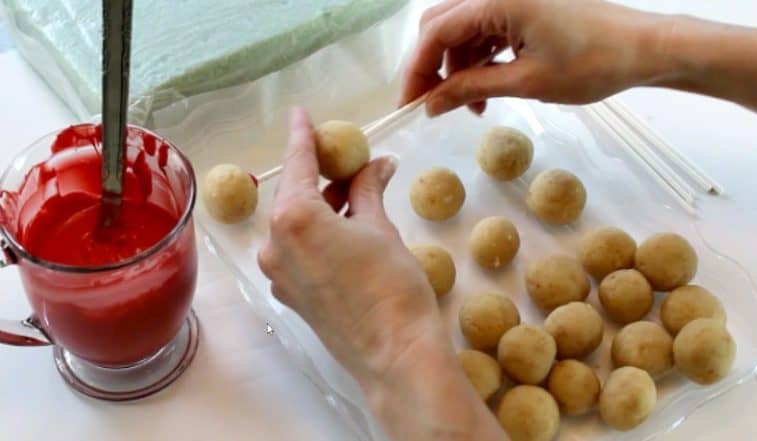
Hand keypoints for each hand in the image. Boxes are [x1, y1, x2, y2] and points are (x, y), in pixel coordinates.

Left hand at [258, 109, 506, 439]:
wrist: (394, 356)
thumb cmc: (393, 287)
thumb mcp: (381, 228)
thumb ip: (368, 190)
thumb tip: (375, 165)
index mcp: (294, 218)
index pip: (298, 163)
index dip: (303, 135)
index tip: (302, 114)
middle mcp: (275, 244)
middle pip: (295, 194)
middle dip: (320, 173)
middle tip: (347, 157)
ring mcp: (278, 273)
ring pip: (296, 223)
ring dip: (322, 204)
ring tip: (356, 192)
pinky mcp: (290, 294)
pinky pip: (298, 249)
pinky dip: (318, 232)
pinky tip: (346, 227)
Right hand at [401, 0, 666, 115]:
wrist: (643, 49)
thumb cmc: (593, 63)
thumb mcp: (525, 82)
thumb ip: (470, 88)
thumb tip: (431, 104)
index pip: (436, 33)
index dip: (417, 72)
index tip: (410, 106)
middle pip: (442, 26)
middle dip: (433, 68)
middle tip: (432, 105)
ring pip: (463, 31)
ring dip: (459, 68)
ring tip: (471, 106)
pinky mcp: (524, 6)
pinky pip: (486, 30)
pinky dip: (479, 59)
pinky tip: (486, 89)